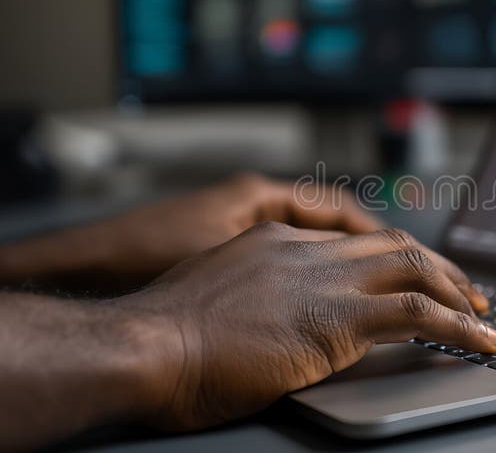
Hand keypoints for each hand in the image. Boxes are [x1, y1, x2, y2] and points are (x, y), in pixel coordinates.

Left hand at [0, 173, 383, 290]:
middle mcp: (251, 204)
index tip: (408, 258)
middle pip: (329, 222)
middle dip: (368, 248)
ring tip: (372, 288)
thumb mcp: (230, 255)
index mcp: (258, 194)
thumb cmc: (147, 256)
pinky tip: (318, 301)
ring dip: (340, 262)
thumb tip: (342, 269)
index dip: (376, 234)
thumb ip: (288, 262)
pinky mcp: (219, 248)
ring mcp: (236, 226)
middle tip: (405, 274)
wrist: (87, 274)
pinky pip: (283, 259)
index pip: (338, 208)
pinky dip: (307, 275)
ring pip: (308, 242)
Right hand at [125, 223, 495, 429]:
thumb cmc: (160, 339)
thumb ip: (250, 299)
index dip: (391, 259)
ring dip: (456, 292)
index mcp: (274, 241)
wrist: (145, 346)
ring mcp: (325, 279)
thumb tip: (268, 319)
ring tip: (483, 315)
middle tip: (466, 291)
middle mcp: (306, 250)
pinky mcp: (338, 318)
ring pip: (414, 269)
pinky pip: (418, 314)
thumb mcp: (211, 302)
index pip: (353, 242)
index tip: (412, 276)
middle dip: (436, 267)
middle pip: (393, 245)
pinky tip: (480, 340)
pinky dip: (458, 325)